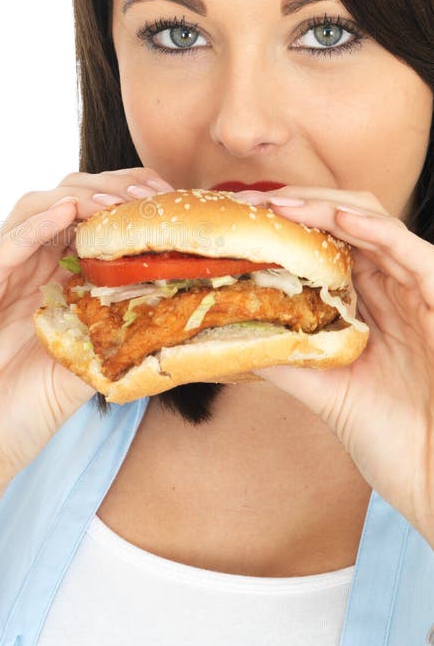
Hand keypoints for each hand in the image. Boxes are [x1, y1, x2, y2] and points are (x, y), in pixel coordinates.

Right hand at [0, 167, 174, 493]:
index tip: (168, 206)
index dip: (128, 207)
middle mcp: (24, 271)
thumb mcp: (82, 374)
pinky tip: (65, 213)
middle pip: (66, 204)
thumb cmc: (18, 416)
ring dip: (77, 199)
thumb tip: (172, 317)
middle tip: (150, 198)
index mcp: (53, 284)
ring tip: (115, 202)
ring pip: (32, 211)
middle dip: (110, 191)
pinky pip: (1, 250)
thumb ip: (114, 341)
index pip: (91, 225)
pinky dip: (34, 227)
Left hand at [233, 186, 433, 546]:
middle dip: (295, 205)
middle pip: (346, 223)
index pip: (326, 245)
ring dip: (323, 206)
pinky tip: (337, 218)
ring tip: (276, 202)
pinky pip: (413, 252)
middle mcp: (395, 290)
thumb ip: (288, 358)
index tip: (236, 219)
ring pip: (375, 224)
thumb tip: (231, 336)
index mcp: (370, 305)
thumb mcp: (326, 392)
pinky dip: (375, 228)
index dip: (284, 226)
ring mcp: (421, 294)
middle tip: (246, 203)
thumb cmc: (395, 443)